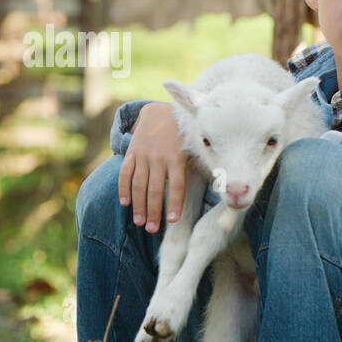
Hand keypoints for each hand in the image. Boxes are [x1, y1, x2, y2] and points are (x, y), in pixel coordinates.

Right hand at [118, 102, 187, 232]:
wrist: (159, 112)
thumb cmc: (182, 135)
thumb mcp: (192, 147)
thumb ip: (198, 166)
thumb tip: (218, 184)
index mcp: (176, 158)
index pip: (176, 186)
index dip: (174, 204)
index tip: (173, 221)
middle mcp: (158, 158)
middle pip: (155, 190)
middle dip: (153, 211)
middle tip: (152, 229)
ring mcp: (143, 155)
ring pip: (139, 185)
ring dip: (138, 205)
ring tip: (139, 222)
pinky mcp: (132, 153)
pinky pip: (125, 173)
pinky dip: (123, 188)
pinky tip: (125, 203)